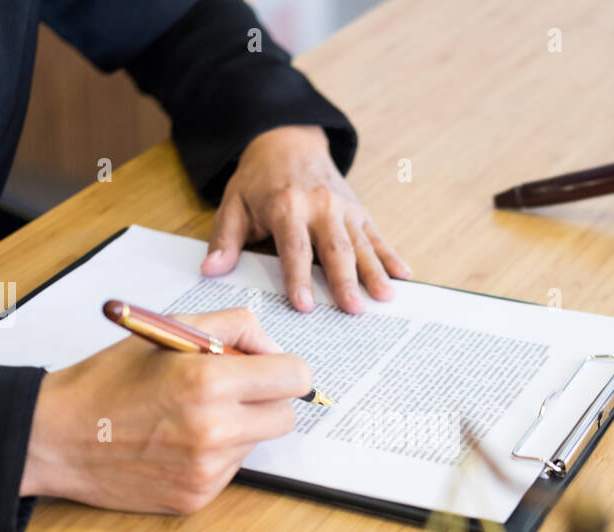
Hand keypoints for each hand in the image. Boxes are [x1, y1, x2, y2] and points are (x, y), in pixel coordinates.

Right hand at [20, 309, 310, 513]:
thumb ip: (231, 327)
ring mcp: (208, 470)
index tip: (266, 368)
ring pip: (257, 443)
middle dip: (267, 399)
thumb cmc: (108, 380)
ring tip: (189, 417)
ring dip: (238, 427)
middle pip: (286, 416)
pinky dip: (214, 454)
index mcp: (208, 381)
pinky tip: (176, 443)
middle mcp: (214, 430)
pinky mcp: (198, 497)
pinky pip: (231, 470)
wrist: (56, 438)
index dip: (284, 369)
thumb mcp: (167, 330)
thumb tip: (271, 347)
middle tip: (231, 391)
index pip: (295, 377)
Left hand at [202, 124, 409, 313]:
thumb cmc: (259, 180)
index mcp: (286, 206)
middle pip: (334, 249)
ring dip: (375, 271)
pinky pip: (376, 235)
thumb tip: (211, 270)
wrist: (288, 140)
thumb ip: (225, 239)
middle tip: (354, 309)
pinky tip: (403, 274)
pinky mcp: (358, 210)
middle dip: (345, 280)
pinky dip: (390, 255)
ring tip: (386, 296)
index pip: (294, 248)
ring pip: (361, 244)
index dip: (299, 278)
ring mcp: (343, 208)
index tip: (305, 306)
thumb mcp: (233, 204)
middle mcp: (319, 206)